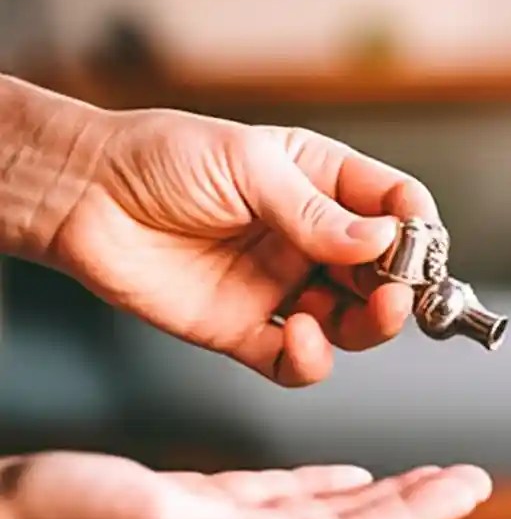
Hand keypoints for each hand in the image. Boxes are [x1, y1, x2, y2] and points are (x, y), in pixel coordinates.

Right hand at [0, 452, 490, 518]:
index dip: (421, 512)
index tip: (470, 484)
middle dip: (419, 504)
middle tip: (470, 478)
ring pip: (330, 513)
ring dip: (383, 495)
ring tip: (428, 477)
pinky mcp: (206, 510)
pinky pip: (286, 499)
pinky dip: (324, 486)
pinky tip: (347, 477)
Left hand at [52, 107, 436, 385]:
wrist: (82, 195)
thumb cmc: (158, 157)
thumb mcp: (248, 165)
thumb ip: (315, 212)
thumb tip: (382, 240)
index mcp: (321, 182)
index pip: (394, 205)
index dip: (416, 227)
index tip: (420, 244)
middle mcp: (310, 238)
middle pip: (383, 273)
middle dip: (403, 285)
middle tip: (404, 292)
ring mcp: (282, 286)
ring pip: (352, 322)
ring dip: (372, 324)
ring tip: (374, 312)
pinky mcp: (247, 330)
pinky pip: (297, 361)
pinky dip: (313, 359)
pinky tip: (303, 335)